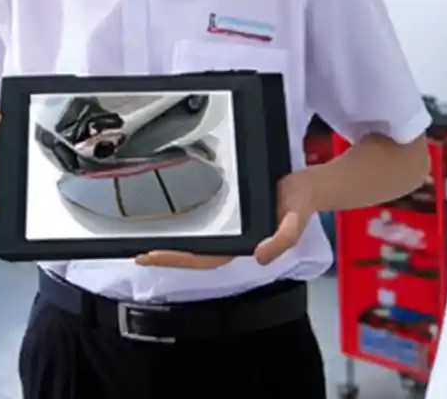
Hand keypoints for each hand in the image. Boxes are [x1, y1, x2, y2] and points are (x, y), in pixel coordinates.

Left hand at [134, 170, 315, 269]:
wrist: (306, 187)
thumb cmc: (299, 204)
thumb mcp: (295, 220)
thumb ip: (282, 240)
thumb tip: (260, 256)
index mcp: (243, 245)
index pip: (204, 258)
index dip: (178, 259)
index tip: (154, 255)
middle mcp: (233, 240)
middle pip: (194, 254)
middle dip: (167, 256)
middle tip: (140, 253)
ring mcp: (229, 229)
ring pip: (196, 243)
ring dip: (172, 245)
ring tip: (147, 244)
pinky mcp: (228, 214)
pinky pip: (202, 226)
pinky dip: (184, 228)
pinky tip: (169, 225)